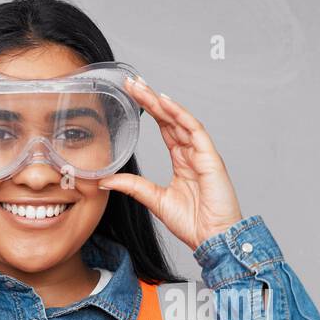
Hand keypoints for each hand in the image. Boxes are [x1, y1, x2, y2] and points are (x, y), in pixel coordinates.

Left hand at [97, 77, 243, 250]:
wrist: (213, 239)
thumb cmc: (193, 223)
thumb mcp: (155, 200)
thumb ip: (133, 187)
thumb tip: (106, 180)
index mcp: (182, 160)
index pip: (164, 127)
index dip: (149, 110)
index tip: (132, 94)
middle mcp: (192, 153)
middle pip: (170, 118)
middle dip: (151, 99)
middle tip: (132, 81)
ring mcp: (202, 153)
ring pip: (180, 119)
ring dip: (161, 102)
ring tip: (142, 86)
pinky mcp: (210, 158)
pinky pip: (194, 130)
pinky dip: (180, 114)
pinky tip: (165, 102)